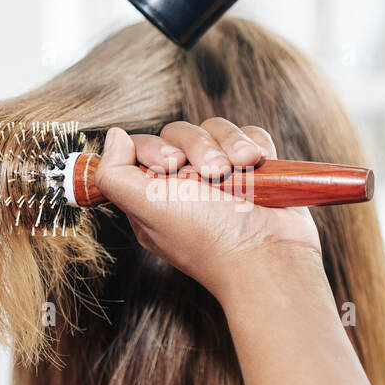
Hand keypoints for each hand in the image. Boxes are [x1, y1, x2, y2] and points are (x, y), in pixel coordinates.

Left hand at [92, 120, 323, 299]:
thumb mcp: (147, 209)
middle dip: (198, 147)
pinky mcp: (255, 171)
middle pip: (179, 133)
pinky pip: (249, 136)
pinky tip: (259, 166)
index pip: (142, 148)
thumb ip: (114, 174)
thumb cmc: (209, 239)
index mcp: (154, 197)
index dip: (155, 148)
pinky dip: (255, 145)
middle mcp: (186, 186)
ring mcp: (222, 177)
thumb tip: (114, 137)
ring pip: (216, 130)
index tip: (172, 165)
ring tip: (242, 166)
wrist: (270, 254)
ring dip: (231, 144)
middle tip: (214, 172)